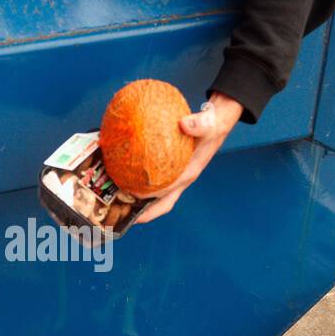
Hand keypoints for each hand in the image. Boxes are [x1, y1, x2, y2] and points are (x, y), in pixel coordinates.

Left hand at [133, 92, 243, 223]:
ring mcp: (178, 177)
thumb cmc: (211, 126)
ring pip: (158, 196)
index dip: (150, 198)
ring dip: (141, 201)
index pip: (167, 192)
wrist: (215, 124)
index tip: (132, 196)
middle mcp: (182, 179)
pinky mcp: (174, 171)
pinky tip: (126, 173)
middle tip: (121, 211)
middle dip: (144, 211)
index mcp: (188, 174)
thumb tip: (184, 124)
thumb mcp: (207, 124)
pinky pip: (157, 180)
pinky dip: (143, 181)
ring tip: (119, 199)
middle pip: (162, 203)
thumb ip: (197, 124)